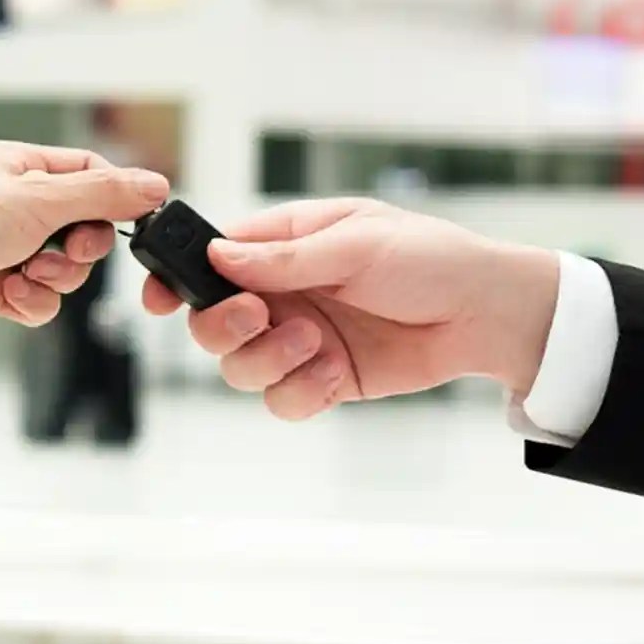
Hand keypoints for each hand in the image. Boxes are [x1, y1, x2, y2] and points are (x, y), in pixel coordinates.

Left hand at [0, 140, 168, 335]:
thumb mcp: (40, 198)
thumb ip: (104, 194)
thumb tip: (156, 185)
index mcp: (21, 167)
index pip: (89, 173)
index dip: (114, 196)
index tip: (136, 216)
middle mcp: (17, 205)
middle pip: (86, 227)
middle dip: (82, 246)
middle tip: (67, 249)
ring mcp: (9, 248)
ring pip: (68, 269)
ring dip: (54, 277)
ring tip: (25, 274)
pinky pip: (42, 299)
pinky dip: (31, 301)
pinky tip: (6, 293)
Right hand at [142, 198, 558, 419]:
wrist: (483, 314)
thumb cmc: (429, 258)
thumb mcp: (356, 243)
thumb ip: (285, 258)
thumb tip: (220, 258)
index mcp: (283, 247)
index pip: (210, 260)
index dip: (176, 278)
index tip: (159, 297)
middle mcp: (283, 294)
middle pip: (210, 321)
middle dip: (223, 326)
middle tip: (261, 317)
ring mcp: (300, 339)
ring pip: (239, 367)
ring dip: (267, 361)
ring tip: (316, 344)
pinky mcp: (323, 379)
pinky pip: (282, 400)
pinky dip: (300, 392)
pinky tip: (334, 374)